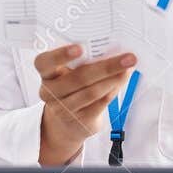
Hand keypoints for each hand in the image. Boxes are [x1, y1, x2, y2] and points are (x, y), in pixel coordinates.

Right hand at [35, 45, 135, 165]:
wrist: (66, 124)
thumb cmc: (71, 89)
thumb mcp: (70, 74)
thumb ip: (87, 62)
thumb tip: (116, 49)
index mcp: (47, 74)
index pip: (44, 62)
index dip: (60, 55)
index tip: (79, 48)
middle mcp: (50, 92)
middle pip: (78, 78)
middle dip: (106, 67)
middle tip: (127, 58)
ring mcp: (64, 108)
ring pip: (92, 92)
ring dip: (114, 79)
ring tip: (128, 69)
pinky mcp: (80, 121)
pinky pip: (100, 104)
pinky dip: (113, 90)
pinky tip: (122, 80)